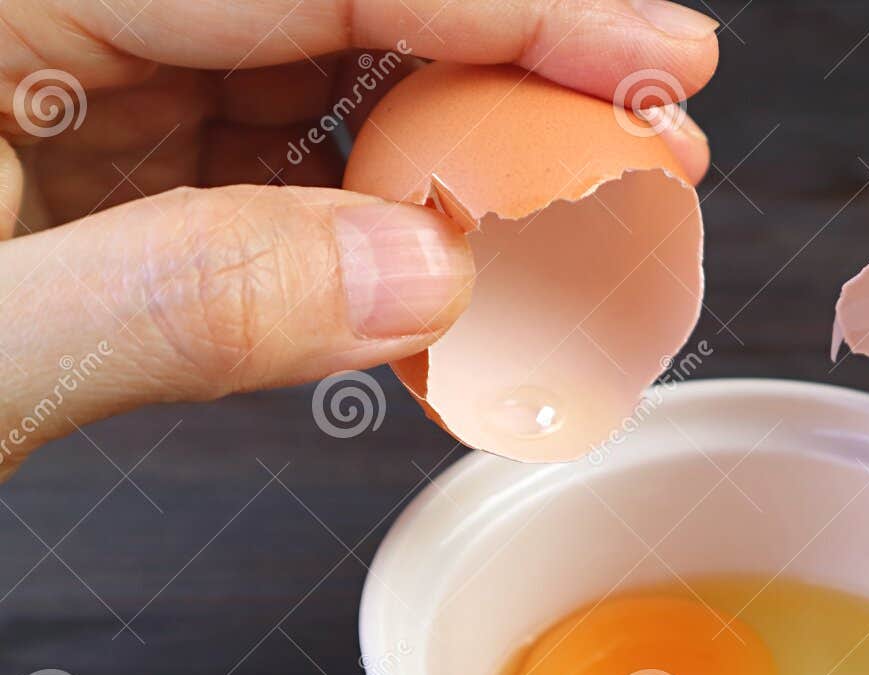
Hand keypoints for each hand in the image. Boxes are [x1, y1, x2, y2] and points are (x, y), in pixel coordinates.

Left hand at [0, 0, 716, 480]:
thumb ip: (196, 302)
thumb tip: (423, 276)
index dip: (508, 5)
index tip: (657, 56)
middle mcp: (43, 15)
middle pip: (329, 6)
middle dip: (503, 77)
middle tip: (646, 144)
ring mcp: (68, 78)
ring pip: (314, 83)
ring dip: (448, 164)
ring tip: (561, 238)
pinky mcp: (93, 153)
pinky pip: (267, 164)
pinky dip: (366, 228)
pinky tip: (439, 280)